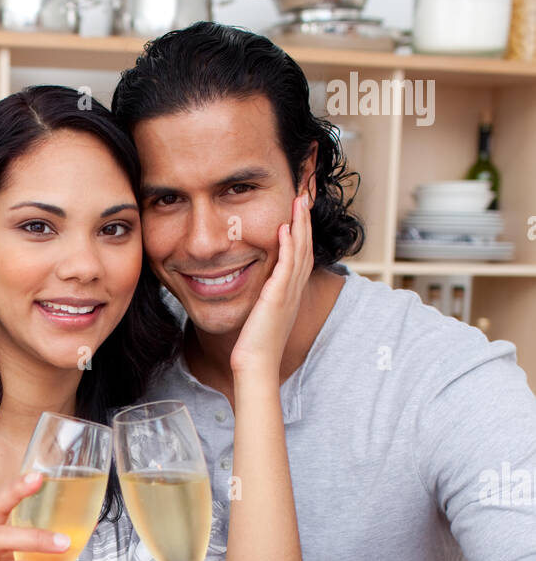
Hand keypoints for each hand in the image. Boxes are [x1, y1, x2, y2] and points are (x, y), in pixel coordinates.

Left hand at [229, 193, 314, 379]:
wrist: (256, 365)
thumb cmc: (255, 346)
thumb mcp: (261, 316)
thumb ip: (263, 300)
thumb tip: (257, 293)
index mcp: (291, 293)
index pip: (300, 255)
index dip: (302, 231)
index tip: (299, 211)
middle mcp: (294, 290)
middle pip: (305, 247)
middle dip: (305, 220)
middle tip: (305, 195)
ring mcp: (288, 293)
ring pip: (299, 251)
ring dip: (300, 225)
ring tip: (299, 201)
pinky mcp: (278, 297)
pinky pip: (286, 266)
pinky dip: (287, 246)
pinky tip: (285, 228)